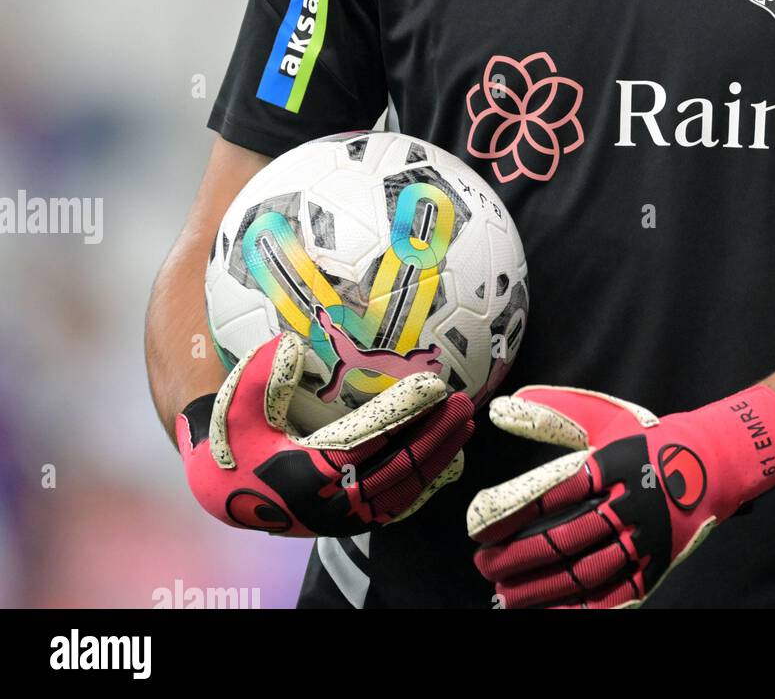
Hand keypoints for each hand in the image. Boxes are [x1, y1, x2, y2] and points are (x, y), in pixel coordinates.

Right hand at [177, 331, 472, 536]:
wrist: (219, 489)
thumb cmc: (231, 440)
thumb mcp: (234, 406)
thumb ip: (260, 376)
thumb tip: (289, 345)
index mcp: (301, 476)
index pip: (366, 443)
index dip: (403, 414)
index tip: (434, 387)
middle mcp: (326, 505)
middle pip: (395, 471)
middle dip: (434, 437)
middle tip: (464, 404)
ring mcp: (341, 517)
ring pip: (402, 491)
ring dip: (437, 457)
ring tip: (465, 425)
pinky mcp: (349, 519)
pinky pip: (396, 505)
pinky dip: (425, 483)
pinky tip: (448, 459)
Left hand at [466, 383, 774, 607]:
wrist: (713, 463)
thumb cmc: (648, 439)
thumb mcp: (604, 417)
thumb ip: (553, 412)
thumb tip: (503, 404)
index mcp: (613, 462)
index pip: (556, 490)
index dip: (515, 510)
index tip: (478, 524)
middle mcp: (630, 501)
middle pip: (567, 536)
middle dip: (519, 557)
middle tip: (483, 565)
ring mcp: (645, 538)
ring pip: (587, 571)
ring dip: (541, 587)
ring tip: (504, 594)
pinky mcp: (655, 566)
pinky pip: (613, 596)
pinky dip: (577, 609)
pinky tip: (547, 612)